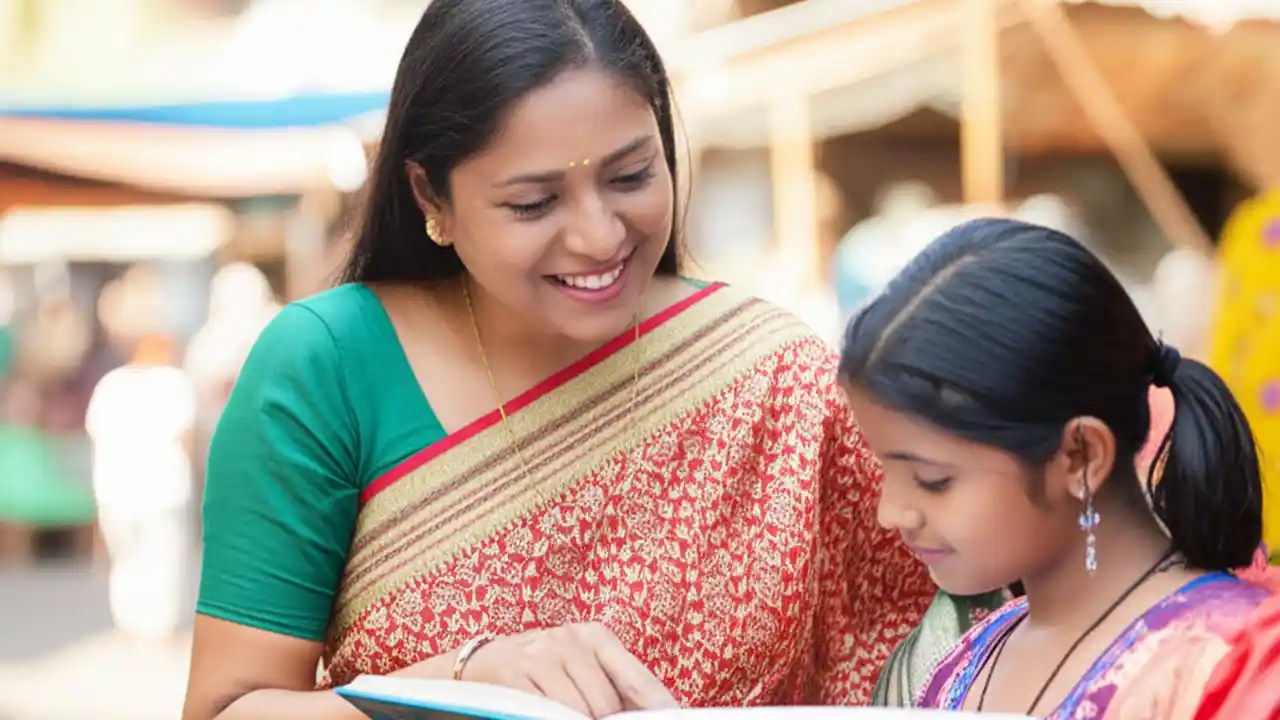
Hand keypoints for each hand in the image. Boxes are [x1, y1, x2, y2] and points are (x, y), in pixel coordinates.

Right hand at [461, 622, 677, 718]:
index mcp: (596, 635)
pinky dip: (550, 719)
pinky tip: (548, 716)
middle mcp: (569, 639)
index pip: (638, 680)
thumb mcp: (580, 665)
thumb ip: (614, 684)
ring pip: (577, 712)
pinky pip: (544, 712)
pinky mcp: (513, 674)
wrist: (477, 663)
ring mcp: (540, 655)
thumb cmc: (542, 668)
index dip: (658, 707)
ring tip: (569, 715)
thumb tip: (658, 710)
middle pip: (606, 704)